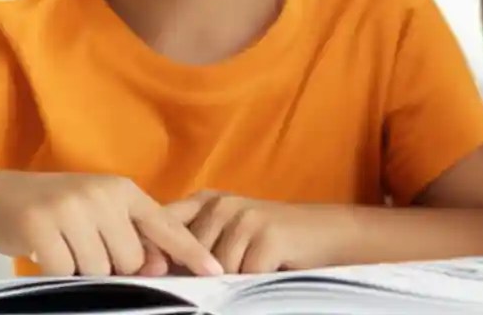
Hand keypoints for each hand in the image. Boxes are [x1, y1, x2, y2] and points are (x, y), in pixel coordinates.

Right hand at [0, 171, 221, 277]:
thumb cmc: (56, 212)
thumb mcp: (98, 214)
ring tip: (64, 247)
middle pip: (131, 259)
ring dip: (83, 271)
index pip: (164, 224)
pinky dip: (57, 272)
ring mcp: (70, 207)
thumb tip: (159, 267)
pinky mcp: (41, 224)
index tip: (215, 270)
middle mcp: (100, 194)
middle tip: (85, 248)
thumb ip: (131, 236)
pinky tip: (46, 253)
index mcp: (121, 190)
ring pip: (100, 269)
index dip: (190, 250)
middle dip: (113, 267)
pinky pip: (66, 272)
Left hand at [167, 191, 350, 274]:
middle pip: (189, 255)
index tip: (155, 272)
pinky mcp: (267, 237)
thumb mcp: (228, 231)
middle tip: (231, 271)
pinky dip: (254, 283)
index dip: (158, 251)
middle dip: (201, 273)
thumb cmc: (273, 241)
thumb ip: (195, 238)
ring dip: (234, 279)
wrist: (328, 234)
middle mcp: (222, 203)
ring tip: (253, 268)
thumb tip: (155, 266)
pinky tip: (269, 269)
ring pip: (216, 271)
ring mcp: (245, 218)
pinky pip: (243, 277)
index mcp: (206, 200)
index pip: (165, 225)